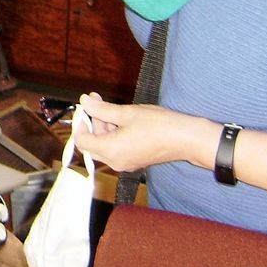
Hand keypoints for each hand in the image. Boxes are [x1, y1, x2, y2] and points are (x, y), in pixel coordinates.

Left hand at [74, 93, 218, 172]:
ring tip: (114, 109)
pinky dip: (114, 136)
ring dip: (104, 128)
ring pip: (104, 146)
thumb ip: (101, 109)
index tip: (85, 108)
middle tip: (98, 103)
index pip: (82, 140)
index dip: (80, 123)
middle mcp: (115, 162)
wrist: (186, 139)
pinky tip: (123, 121)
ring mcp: (126, 163)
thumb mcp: (126, 113)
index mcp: (110, 150)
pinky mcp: (134, 161)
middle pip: (92, 144)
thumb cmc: (158, 125)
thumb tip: (85, 102)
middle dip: (93, 123)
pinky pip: (116, 150)